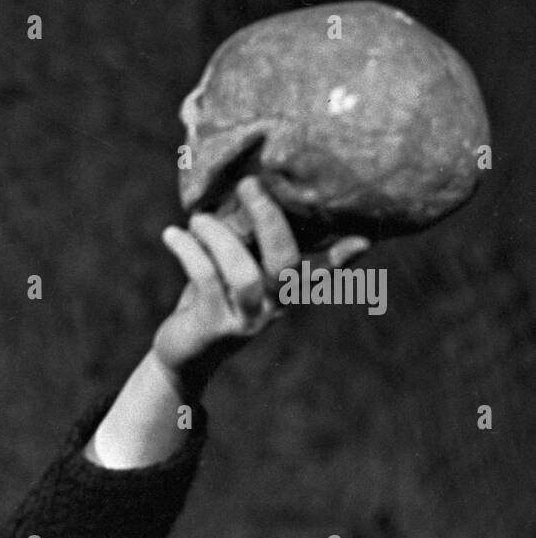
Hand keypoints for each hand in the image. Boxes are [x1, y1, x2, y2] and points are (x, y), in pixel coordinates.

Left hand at [151, 176, 369, 398]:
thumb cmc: (208, 299)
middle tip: (250, 184)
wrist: (182, 353)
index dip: (342, 257)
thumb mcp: (230, 269)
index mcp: (284, 290)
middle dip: (270, 220)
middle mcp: (273, 307)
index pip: (320, 273)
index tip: (365, 239)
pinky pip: (206, 280)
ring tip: (197, 218)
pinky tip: (172, 234)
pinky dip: (189, 251)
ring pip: (243, 274)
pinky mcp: (215, 327)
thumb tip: (245, 188)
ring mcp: (247, 320)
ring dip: (219, 238)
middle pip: (286, 263)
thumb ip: (245, 240)